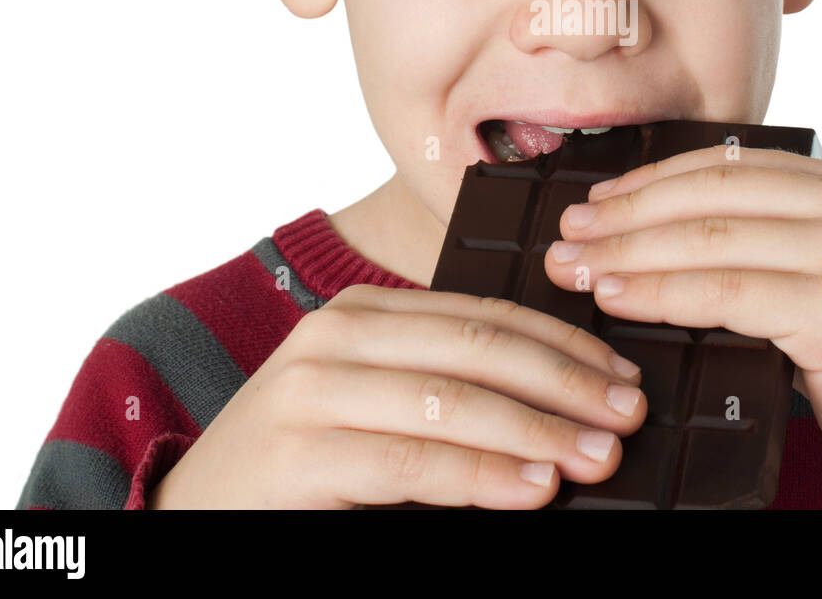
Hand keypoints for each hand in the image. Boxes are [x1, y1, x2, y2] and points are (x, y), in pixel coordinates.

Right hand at [147, 285, 646, 507]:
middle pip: (479, 348)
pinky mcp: (297, 452)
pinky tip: (533, 488)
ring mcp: (311, 390)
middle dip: (565, 383)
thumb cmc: (305, 458)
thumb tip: (561, 401)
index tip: (621, 373)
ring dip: (538, 431)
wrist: (193, 509)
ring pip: (453, 401)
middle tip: (628, 414)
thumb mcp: (376, 400)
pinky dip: (482, 476)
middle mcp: (336, 334)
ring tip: (597, 456)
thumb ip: (448, 385)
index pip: (487, 314)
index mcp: (365, 312)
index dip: (563, 344)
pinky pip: (412, 462)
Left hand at [542, 145, 821, 508]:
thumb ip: (767, 236)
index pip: (725, 167)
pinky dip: (660, 292)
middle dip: (624, 215)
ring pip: (706, 240)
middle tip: (567, 235)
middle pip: (707, 196)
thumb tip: (655, 226)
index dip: (649, 181)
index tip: (595, 202)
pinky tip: (616, 297)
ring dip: (627, 253)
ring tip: (573, 267)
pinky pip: (723, 292)